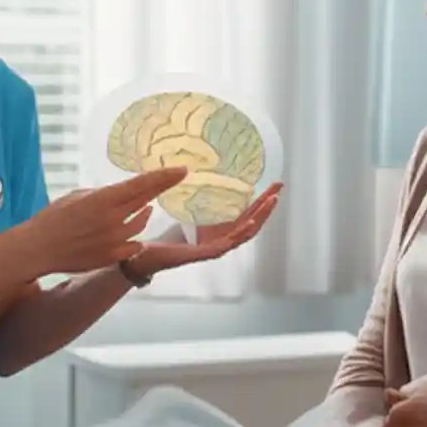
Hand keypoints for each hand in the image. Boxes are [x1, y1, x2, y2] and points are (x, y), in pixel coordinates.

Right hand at [23, 167, 188, 275]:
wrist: (39, 248)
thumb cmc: (55, 218)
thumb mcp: (78, 196)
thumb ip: (104, 194)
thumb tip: (122, 193)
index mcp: (103, 199)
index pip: (141, 185)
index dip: (163, 177)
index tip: (182, 170)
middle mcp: (112, 219)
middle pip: (145, 200)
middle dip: (162, 187)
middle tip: (177, 177)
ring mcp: (114, 240)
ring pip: (140, 223)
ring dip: (142, 214)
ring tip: (141, 209)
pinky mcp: (111, 256)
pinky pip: (134, 245)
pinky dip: (134, 238)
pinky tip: (128, 233)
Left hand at [124, 182, 282, 276]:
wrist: (147, 256)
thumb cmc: (166, 237)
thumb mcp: (187, 212)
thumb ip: (197, 199)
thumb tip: (195, 170)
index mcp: (220, 229)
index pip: (247, 213)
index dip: (261, 200)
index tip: (274, 185)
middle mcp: (222, 238)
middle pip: (252, 221)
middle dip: (267, 205)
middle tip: (279, 187)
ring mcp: (216, 247)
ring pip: (245, 233)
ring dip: (260, 217)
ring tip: (272, 201)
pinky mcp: (206, 254)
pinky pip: (228, 244)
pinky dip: (241, 234)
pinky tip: (250, 223)